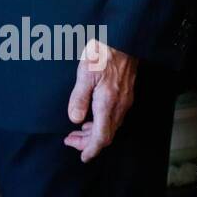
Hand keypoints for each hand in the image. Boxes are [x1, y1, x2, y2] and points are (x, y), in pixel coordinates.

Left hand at [64, 40, 135, 162]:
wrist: (124, 39)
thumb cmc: (102, 53)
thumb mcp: (84, 74)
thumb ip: (79, 98)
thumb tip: (74, 119)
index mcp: (108, 104)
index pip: (102, 137)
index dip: (91, 149)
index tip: (82, 157)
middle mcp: (119, 106)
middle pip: (106, 134)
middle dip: (88, 143)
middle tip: (70, 141)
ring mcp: (125, 100)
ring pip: (111, 126)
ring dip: (94, 133)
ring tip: (76, 132)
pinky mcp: (126, 94)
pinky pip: (115, 117)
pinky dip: (101, 122)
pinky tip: (91, 117)